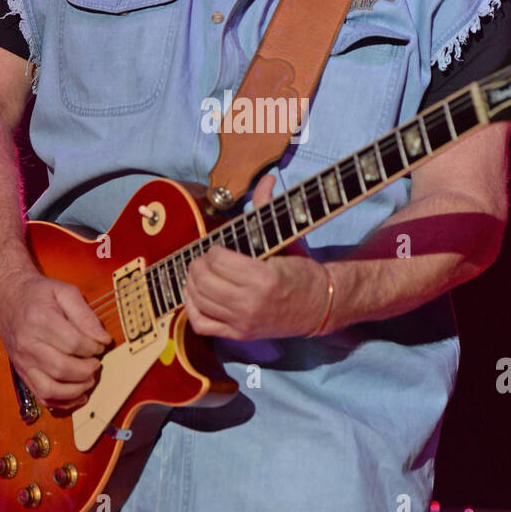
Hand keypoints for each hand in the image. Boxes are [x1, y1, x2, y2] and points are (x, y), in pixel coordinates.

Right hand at [0, 268, 112, 411]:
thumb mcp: (65, 292)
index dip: (94, 348)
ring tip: (89, 378)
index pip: (73, 343)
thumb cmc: (38, 294)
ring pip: (51, 389)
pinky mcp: (22, 373)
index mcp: (39, 320)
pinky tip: (79, 394)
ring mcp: (22, 362)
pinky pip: (42, 397)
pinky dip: (63, 402)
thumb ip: (85, 315)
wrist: (7, 298)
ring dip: (76, 390)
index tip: (102, 344)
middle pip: (62, 369)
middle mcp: (27, 344)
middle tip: (96, 362)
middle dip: (87, 370)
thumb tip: (103, 339)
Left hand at [183, 174, 331, 340]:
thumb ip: (268, 208)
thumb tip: (267, 177)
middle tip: (208, 258)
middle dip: (200, 263)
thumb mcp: (287, 239)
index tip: (220, 246)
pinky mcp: (239, 334)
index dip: (213, 249)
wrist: (319, 306)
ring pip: (198, 299)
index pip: (217, 259)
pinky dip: (191, 307)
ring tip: (202, 272)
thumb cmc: (302, 270)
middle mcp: (250, 303)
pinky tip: (197, 295)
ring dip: (193, 281)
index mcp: (264, 277)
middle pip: (203, 279)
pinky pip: (200, 324)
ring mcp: (243, 322)